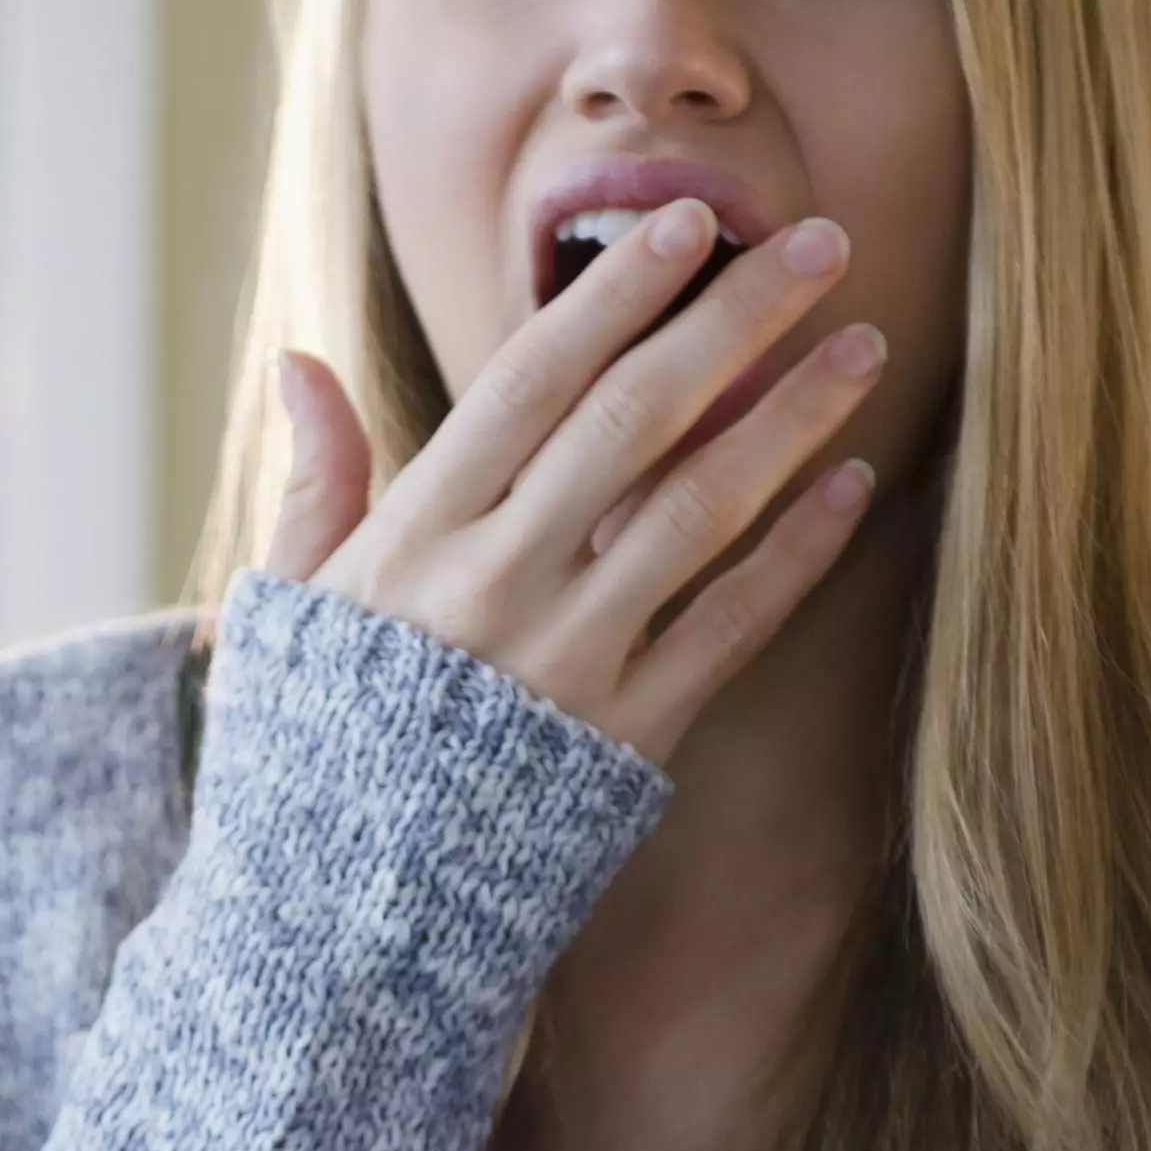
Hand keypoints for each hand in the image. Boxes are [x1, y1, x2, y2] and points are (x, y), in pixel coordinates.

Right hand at [259, 197, 887, 767]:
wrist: (341, 928)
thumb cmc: (315, 756)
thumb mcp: (288, 612)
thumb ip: (316, 484)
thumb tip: (302, 363)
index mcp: (411, 539)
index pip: (527, 380)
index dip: (615, 293)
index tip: (688, 222)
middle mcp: (493, 589)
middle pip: (631, 421)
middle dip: (731, 319)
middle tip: (817, 243)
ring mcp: (569, 668)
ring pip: (697, 511)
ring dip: (792, 418)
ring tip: (862, 344)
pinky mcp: (630, 745)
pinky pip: (731, 628)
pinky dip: (795, 552)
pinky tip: (850, 483)